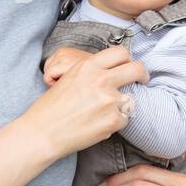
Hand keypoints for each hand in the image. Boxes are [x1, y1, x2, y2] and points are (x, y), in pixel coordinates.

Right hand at [22, 44, 148, 160]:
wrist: (42, 132)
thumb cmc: (50, 108)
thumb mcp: (69, 78)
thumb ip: (92, 73)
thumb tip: (112, 73)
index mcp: (88, 66)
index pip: (120, 53)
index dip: (129, 60)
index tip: (131, 67)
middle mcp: (101, 79)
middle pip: (136, 69)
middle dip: (142, 75)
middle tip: (142, 81)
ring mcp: (109, 99)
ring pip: (131, 99)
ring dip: (122, 106)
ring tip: (103, 114)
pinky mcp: (113, 119)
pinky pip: (124, 119)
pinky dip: (114, 124)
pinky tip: (97, 125)